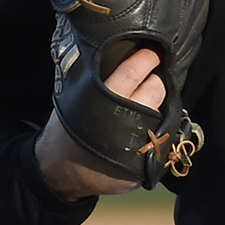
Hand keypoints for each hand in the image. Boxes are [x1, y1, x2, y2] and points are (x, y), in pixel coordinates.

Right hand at [34, 46, 166, 198]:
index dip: (146, 58)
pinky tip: (149, 126)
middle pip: (156, 91)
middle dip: (160, 79)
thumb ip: (94, 80)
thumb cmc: (65, 132)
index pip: (132, 72)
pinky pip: (161, 140)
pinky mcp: (143, 166)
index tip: (154, 50)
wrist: (60, 173)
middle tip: (156, 73)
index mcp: (103, 102)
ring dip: (161, 104)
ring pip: (164, 115)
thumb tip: (118, 56)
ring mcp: (136, 146)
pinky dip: (159, 130)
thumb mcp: (72, 99)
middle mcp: (124, 123)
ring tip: (151, 100)